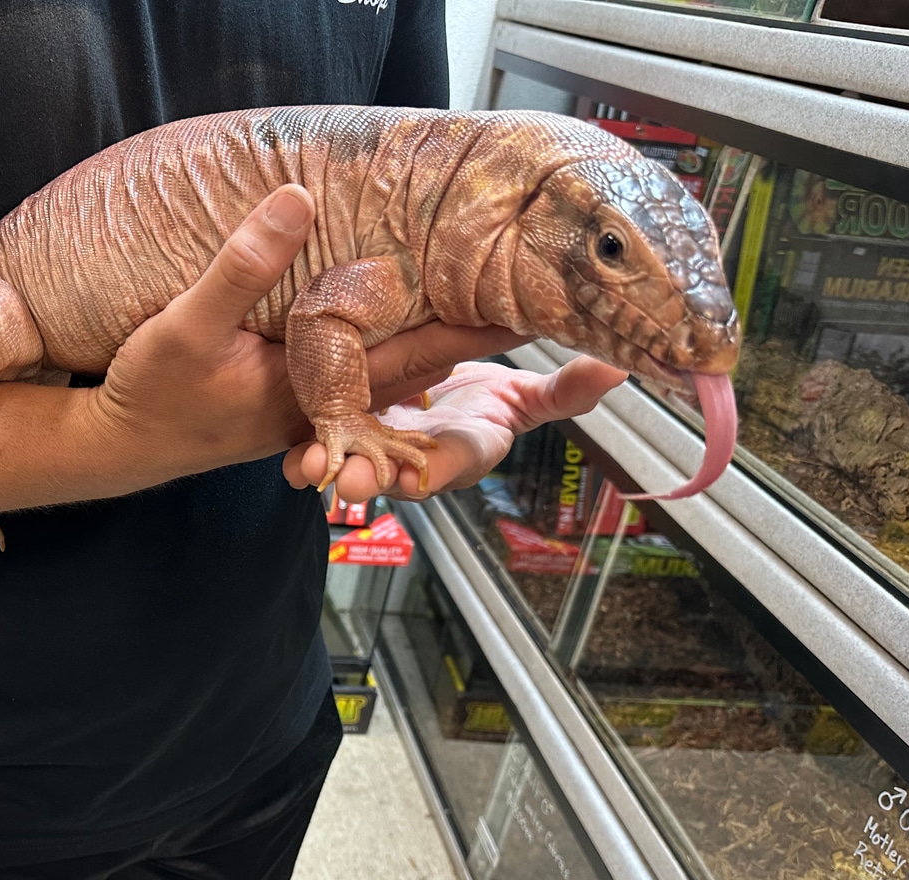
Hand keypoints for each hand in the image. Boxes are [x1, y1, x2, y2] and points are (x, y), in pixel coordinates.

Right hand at [88, 185, 535, 479]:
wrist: (120, 445)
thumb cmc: (151, 392)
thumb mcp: (186, 324)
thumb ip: (241, 267)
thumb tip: (295, 200)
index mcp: (317, 385)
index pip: (417, 350)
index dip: (474, 325)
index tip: (531, 299)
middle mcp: (327, 402)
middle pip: (421, 362)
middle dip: (476, 333)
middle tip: (534, 296)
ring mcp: (313, 405)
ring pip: (395, 372)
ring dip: (440, 343)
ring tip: (489, 311)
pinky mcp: (294, 401)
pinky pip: (361, 375)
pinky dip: (393, 352)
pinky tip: (410, 334)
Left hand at [283, 355, 627, 500]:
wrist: (442, 386)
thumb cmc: (486, 396)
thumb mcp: (528, 397)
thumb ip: (566, 392)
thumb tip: (619, 369)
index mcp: (467, 446)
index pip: (456, 461)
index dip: (436, 470)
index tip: (415, 478)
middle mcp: (421, 454)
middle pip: (395, 472)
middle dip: (371, 479)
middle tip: (346, 481)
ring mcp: (381, 446)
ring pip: (353, 463)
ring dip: (327, 469)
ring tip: (306, 470)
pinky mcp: (347, 429)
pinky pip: (324, 445)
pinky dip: (305, 454)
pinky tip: (289, 458)